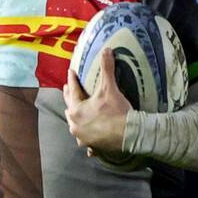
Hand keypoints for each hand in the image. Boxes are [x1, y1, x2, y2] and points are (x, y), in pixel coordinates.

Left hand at [63, 47, 132, 161]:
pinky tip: (87, 145)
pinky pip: (87, 144)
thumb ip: (106, 69)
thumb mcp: (110, 88)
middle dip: (70, 99)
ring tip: (75, 115)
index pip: (72, 91)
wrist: (129, 134)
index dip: (72, 80)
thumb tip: (106, 50)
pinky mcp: (93, 146)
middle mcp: (75, 125)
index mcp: (76, 110)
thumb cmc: (116, 111)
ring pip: (75, 127)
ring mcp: (83, 138)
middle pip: (70, 110)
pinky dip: (87, 141)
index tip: (70, 72)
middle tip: (68, 91)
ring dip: (75, 120)